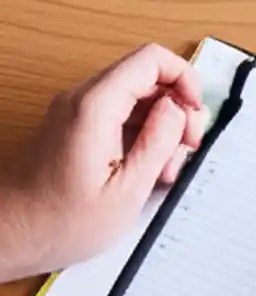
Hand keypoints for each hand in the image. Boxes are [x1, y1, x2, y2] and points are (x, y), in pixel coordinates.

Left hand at [0, 44, 205, 279]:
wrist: (8, 236)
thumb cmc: (62, 222)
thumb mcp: (127, 189)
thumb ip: (159, 141)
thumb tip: (179, 108)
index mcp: (96, 107)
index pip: (152, 60)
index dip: (185, 79)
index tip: (195, 115)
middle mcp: (83, 99)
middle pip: (148, 78)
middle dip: (177, 110)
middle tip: (185, 151)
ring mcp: (77, 112)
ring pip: (138, 98)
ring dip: (162, 128)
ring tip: (163, 171)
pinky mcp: (76, 127)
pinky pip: (121, 115)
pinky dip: (143, 136)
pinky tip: (146, 172)